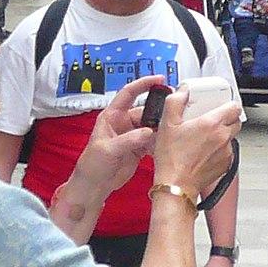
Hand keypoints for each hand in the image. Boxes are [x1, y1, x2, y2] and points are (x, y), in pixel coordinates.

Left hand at [74, 76, 164, 200]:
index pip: (129, 93)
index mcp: (112, 116)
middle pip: (146, 110)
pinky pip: (155, 138)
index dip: (143, 84)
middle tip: (175, 110)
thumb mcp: (107, 150)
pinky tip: (168, 142)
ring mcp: (133, 134)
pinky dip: (162, 139)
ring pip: (153, 124)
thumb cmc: (92, 165)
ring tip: (174, 128)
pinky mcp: (140, 147)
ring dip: (162, 126)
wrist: (94, 186)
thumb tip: (148, 132)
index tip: (160, 80)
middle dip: (159, 109)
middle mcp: (124, 122)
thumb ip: (129, 140)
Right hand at [151, 88, 241, 198]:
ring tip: (205, 138)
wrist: (175, 185)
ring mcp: (226, 152)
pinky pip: (228, 152)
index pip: (234, 106)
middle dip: (226, 119)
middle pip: (236, 121)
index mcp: (212, 123)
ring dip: (222, 135)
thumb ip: (175, 102)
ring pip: (232, 137)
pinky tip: (205, 152)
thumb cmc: (171, 159)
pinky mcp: (226, 165)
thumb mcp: (167, 124)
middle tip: (211, 121)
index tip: (219, 105)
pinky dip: (220, 150)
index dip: (228, 104)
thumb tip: (183, 91)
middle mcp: (223, 137)